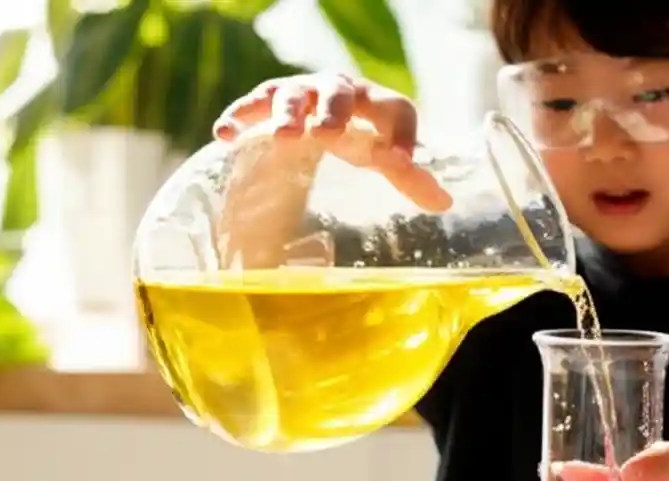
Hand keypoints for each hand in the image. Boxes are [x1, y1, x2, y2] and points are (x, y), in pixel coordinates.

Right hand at [212, 73, 450, 211]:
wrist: (321, 114)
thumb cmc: (361, 137)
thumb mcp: (385, 156)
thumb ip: (411, 178)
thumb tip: (444, 203)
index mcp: (375, 102)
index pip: (396, 110)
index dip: (403, 134)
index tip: (398, 164)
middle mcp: (336, 89)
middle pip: (337, 92)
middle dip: (332, 111)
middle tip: (324, 135)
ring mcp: (299, 93)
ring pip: (291, 93)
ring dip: (287, 112)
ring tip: (284, 137)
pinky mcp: (267, 104)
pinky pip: (250, 105)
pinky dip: (238, 116)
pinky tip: (224, 134)